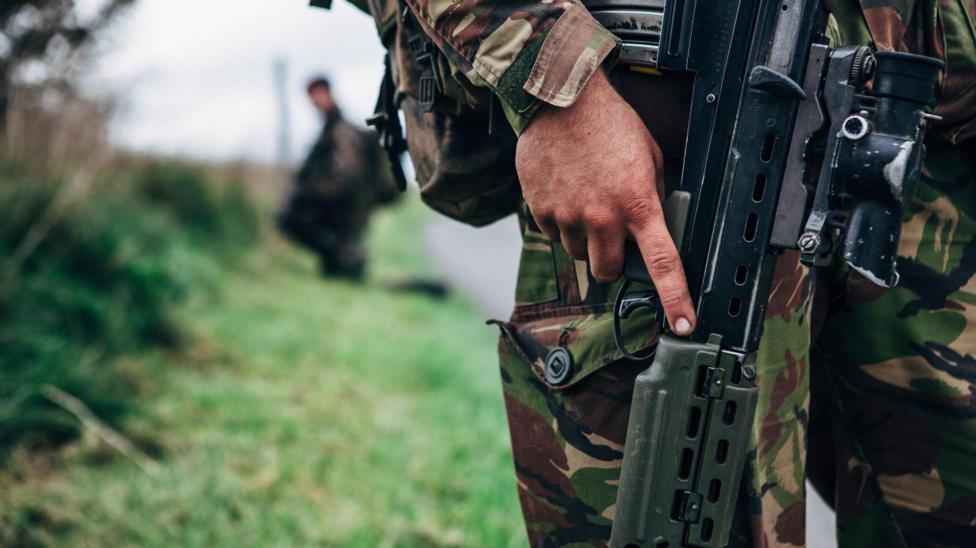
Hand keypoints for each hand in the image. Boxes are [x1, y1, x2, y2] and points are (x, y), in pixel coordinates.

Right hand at [515, 70, 695, 334]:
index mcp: (638, 204)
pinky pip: (553, 233)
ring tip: (585, 199)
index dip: (676, 299)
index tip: (683, 325)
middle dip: (610, 261)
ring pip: (578, 253)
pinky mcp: (541, 209)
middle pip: (606, 271)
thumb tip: (652, 226)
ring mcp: (568, 215)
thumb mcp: (649, 157)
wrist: (561, 100)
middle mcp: (602, 217)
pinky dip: (559, 220)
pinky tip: (565, 191)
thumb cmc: (610, 124)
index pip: (663, 263)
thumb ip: (650, 196)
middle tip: (610, 236)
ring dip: (584, 238)